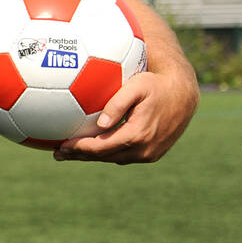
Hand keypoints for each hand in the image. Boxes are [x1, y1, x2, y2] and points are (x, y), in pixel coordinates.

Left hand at [53, 70, 197, 164]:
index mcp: (138, 134)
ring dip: (92, 156)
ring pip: (113, 158)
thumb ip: (118, 103)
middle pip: (104, 156)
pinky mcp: (152, 154)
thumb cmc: (156, 84)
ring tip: (70, 153)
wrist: (183, 95)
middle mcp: (144, 149)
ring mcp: (149, 154)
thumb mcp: (137, 86)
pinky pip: (124, 155)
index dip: (80, 148)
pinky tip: (92, 148)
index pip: (101, 147)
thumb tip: (100, 123)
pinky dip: (106, 153)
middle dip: (80, 156)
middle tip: (58, 154)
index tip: (62, 145)